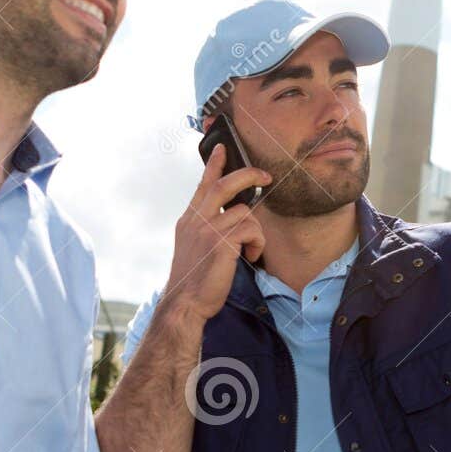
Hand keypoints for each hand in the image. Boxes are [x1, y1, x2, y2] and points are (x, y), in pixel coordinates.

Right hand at [163, 143, 270, 322]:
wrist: (185, 303)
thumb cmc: (194, 280)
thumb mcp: (193, 247)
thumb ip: (206, 229)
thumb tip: (231, 217)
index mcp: (189, 220)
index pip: (203, 185)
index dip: (214, 165)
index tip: (223, 148)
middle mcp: (196, 221)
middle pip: (224, 185)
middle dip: (248, 175)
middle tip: (265, 175)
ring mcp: (208, 231)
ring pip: (245, 212)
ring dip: (256, 230)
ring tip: (251, 248)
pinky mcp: (221, 244)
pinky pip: (251, 230)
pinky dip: (257, 243)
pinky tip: (252, 255)